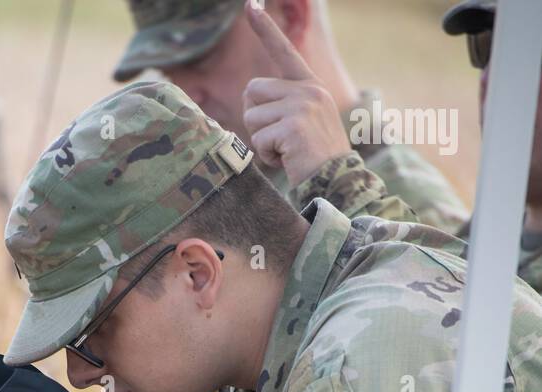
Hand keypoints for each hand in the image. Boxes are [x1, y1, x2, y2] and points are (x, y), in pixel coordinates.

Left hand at [242, 1, 350, 189]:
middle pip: (252, 90)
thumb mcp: (304, 121)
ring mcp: (301, 106)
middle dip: (255, 117)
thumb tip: (249, 95)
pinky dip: (267, 155)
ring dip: (261, 139)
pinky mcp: (293, 126)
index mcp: (310, 85)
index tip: (250, 4)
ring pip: (252, 116)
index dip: (265, 29)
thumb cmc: (315, 157)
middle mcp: (307, 89)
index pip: (283, 51)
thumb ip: (283, 103)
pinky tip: (286, 159)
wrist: (336, 181)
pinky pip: (259, 139)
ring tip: (285, 150)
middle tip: (276, 137)